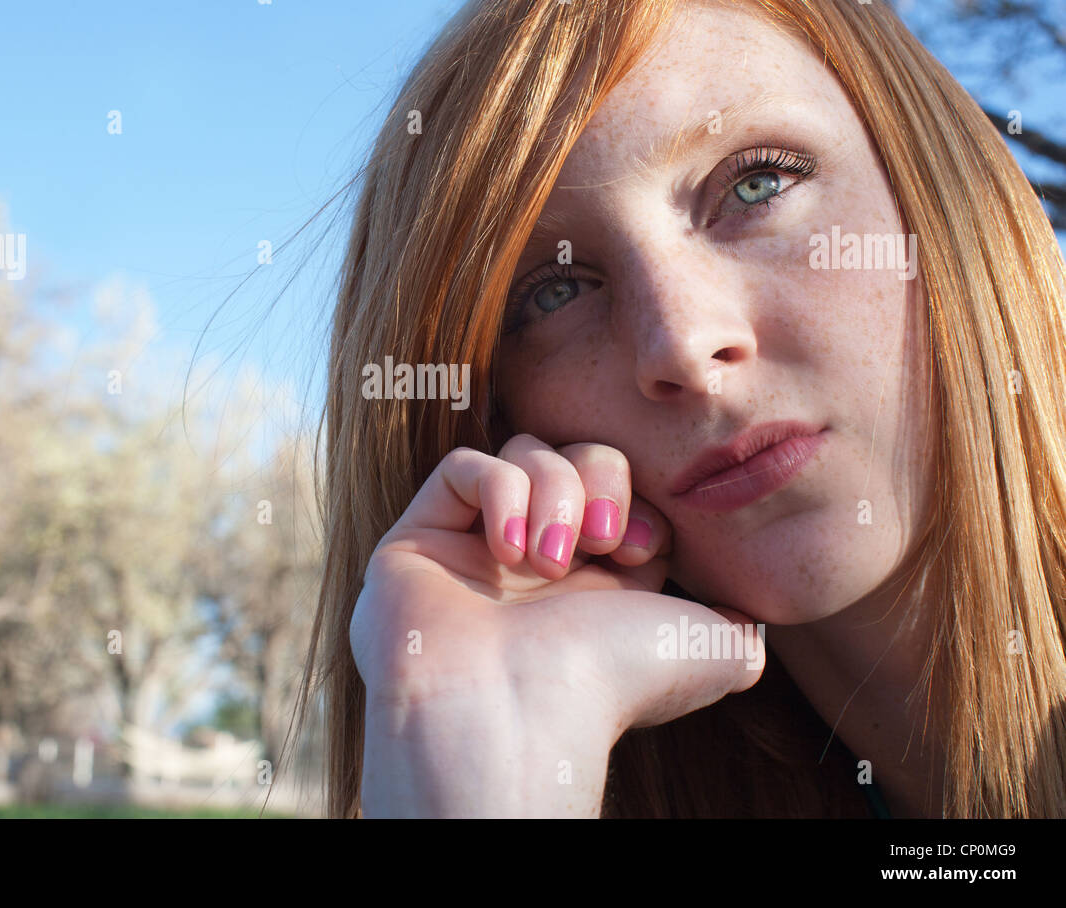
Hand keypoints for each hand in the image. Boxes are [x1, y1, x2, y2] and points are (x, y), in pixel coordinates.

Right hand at [351, 433, 764, 816]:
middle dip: (598, 481)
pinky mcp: (420, 539)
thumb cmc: (608, 683)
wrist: (517, 713)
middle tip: (600, 541)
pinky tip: (508, 548)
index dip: (636, 496)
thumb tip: (745, 613)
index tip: (643, 545)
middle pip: (574, 456)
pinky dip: (497, 489)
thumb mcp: (712, 651)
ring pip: (521, 453)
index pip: (621, 488)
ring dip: (550, 491)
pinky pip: (462, 467)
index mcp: (598, 579)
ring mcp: (474, 547)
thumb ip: (739, 623)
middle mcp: (537, 559)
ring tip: (548, 559)